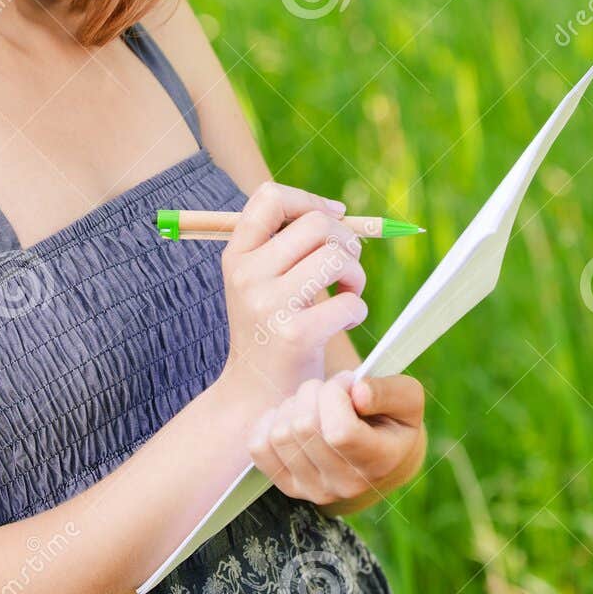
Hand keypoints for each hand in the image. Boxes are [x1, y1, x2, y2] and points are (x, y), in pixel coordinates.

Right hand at [219, 179, 367, 405]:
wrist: (256, 396)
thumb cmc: (271, 329)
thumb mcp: (261, 281)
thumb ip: (286, 243)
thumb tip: (339, 210)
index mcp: (236, 255)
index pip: (270, 197)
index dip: (309, 201)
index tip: (332, 218)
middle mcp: (246, 275)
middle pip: (316, 224)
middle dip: (346, 239)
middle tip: (346, 265)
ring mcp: (268, 305)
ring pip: (337, 258)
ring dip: (355, 274)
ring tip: (347, 292)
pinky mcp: (294, 335)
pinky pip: (349, 302)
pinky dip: (356, 309)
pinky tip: (343, 320)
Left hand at [247, 369, 426, 509]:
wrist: (378, 451)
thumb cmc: (391, 417)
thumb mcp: (406, 397)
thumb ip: (388, 391)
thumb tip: (358, 394)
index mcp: (379, 463)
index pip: (339, 431)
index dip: (336, 395)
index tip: (348, 385)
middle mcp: (345, 485)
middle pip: (304, 427)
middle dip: (314, 393)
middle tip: (331, 393)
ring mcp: (314, 490)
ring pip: (280, 433)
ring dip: (294, 405)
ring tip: (316, 405)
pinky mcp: (288, 486)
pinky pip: (258, 446)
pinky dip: (270, 421)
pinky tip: (293, 417)